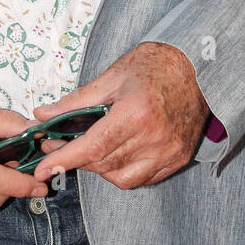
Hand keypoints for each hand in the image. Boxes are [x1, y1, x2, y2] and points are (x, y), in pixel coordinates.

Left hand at [29, 42, 209, 189]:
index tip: (43, 167)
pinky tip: (117, 153)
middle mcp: (155, 137)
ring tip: (93, 147)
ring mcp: (169, 151)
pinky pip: (143, 179)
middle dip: (78, 159)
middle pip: (105, 163)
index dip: (65, 159)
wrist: (200, 66)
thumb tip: (44, 115)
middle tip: (60, 146)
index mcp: (136, 112)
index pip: (93, 146)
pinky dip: (124, 171)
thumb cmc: (156, 65)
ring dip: (101, 168)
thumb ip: (77, 100)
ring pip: (123, 178)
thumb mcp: (114, 75)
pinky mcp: (179, 159)